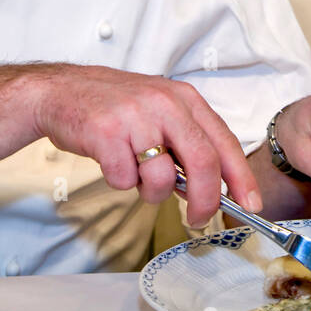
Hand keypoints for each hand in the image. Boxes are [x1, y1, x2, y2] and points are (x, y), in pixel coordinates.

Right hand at [31, 65, 259, 224]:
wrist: (59, 91)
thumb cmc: (113, 106)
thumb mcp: (159, 111)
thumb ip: (185, 143)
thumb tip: (207, 188)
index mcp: (184, 99)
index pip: (224, 141)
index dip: (241, 176)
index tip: (251, 203)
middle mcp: (165, 104)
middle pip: (203, 162)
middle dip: (205, 200)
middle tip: (198, 219)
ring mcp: (135, 117)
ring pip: (162, 178)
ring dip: (151, 192)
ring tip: (136, 176)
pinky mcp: (106, 133)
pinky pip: (124, 179)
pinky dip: (120, 181)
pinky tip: (111, 162)